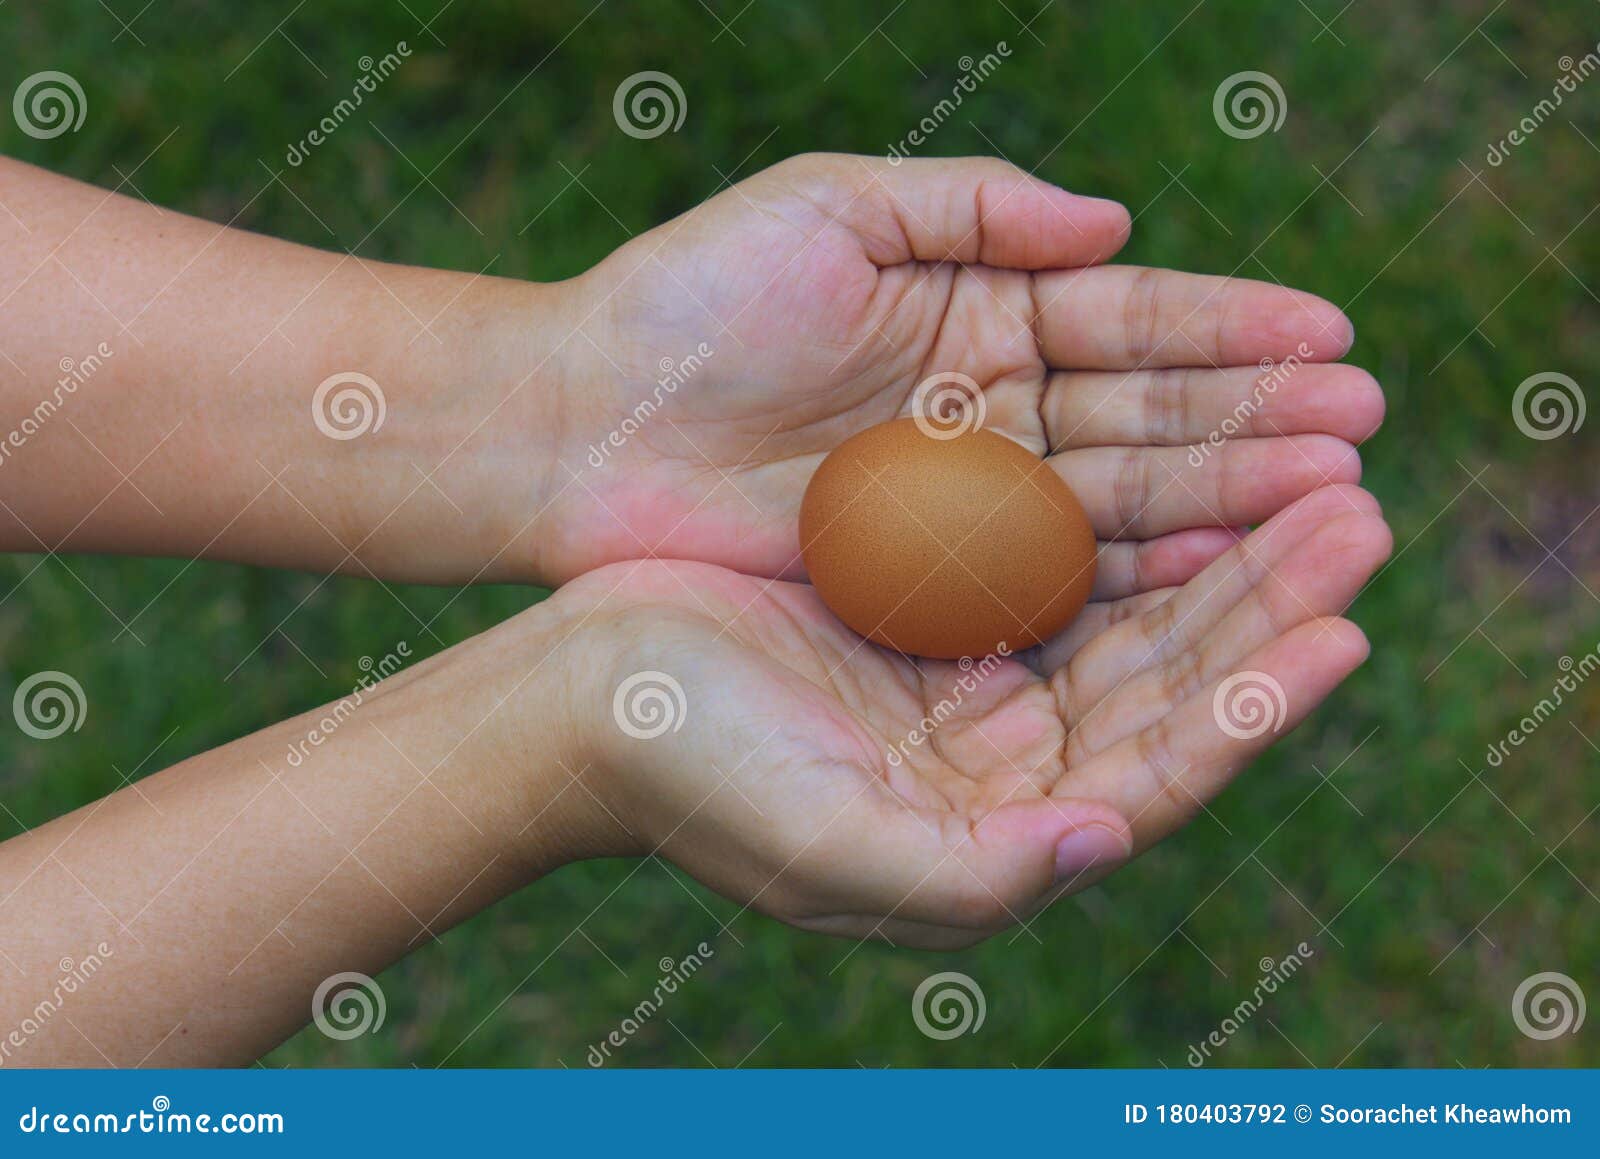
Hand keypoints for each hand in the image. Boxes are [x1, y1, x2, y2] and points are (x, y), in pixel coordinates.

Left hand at [532, 153, 1382, 594]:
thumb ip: (974, 207)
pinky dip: (1133, 572)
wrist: (585, 424)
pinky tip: (1218, 569)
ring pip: (1116, 499)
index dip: (1230, 328)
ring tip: (1326, 499)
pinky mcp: (930, 574)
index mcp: (978, 308)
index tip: (1330, 336)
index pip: (1129, 319)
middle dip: (1253, 419)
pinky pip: (1048, 574)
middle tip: (1361, 429)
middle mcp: (990, 407)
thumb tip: (1115, 225)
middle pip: (1144, 414)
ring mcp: (967, 497)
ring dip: (1222, 499)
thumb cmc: (693, 301)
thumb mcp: (832, 209)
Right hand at [556, 484, 1390, 947]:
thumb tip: (1105, 839)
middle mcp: (1010, 764)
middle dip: (1267, 601)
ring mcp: (980, 679)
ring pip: (1132, 609)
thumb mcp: (821, 845)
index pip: (1160, 774)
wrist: (583, 695)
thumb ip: (964, 877)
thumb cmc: (689, 776)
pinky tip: (1186, 458)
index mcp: (999, 834)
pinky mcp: (943, 605)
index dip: (1253, 706)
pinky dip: (1128, 510)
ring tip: (1312, 471)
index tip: (1340, 632)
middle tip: (1357, 513)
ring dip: (1222, 543)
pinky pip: (1063, 551)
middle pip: (1169, 680)